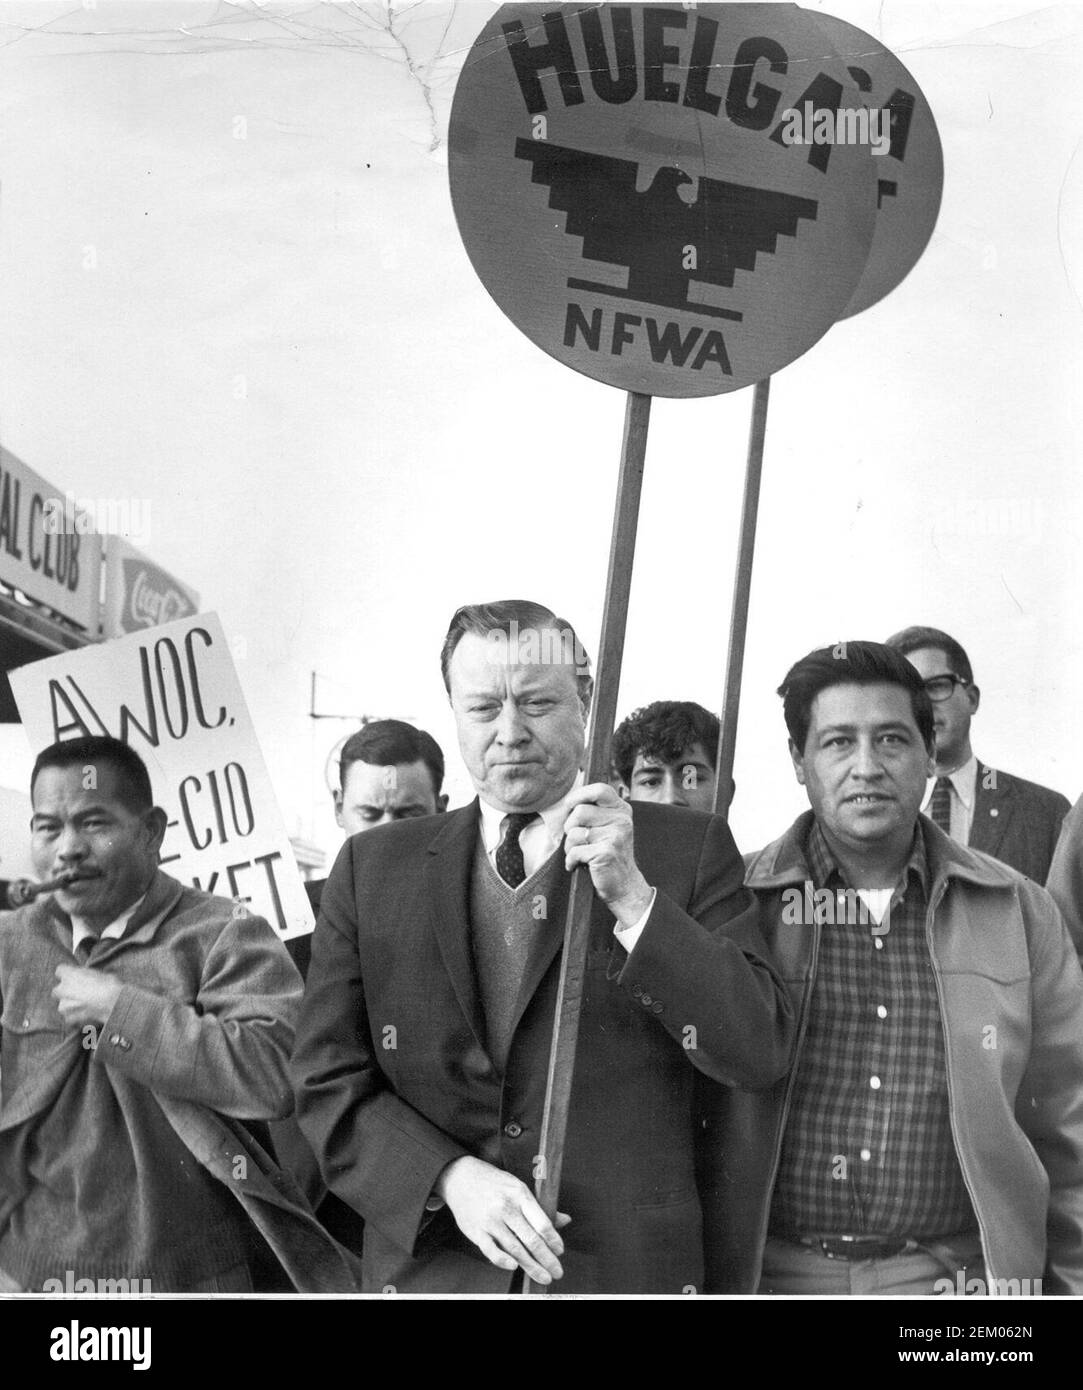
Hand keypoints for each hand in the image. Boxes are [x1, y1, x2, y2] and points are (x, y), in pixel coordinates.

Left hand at [52, 964, 121, 1027]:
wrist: (113, 1003)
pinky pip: (70, 1017)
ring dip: (71, 1005)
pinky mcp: (69, 1018)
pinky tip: (88, 1015)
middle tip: (81, 993)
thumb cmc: (110, 985)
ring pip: (63, 1005)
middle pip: (58, 990)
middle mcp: (62, 989)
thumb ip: (86, 976)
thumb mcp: (99, 973)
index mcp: (69, 974)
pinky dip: (76, 1017)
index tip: (75, 976)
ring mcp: (64, 1005)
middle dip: (66, 992)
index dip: (68, 974)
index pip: (60, 971)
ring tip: (86, 1006)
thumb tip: (87, 978)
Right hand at [434, 1155, 570, 1284]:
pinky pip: (491, 1251)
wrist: (461, 1176)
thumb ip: (539, 1207)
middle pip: (531, 1239)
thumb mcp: (518, 1187)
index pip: (541, 1222)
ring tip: (543, 1277)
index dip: (553, 1240)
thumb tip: (565, 1220)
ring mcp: (490, 1221)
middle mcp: (506, 1208)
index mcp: (519, 1194)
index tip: (560, 1251)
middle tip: (557, 1273)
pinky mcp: (476, 1231)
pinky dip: (503, 1261)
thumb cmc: (494, 1183)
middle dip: (547, 1259)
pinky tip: (514, 1267)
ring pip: (514, 1249)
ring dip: (531, 1266)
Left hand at [563, 783, 652, 927]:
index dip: (580, 795)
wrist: (624, 886)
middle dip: (570, 827)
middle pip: (580, 811)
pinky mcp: (606, 853)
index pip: (599, 790)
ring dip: (570, 847)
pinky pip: (574, 851)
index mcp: (622, 810)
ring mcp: (615, 836)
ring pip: (574, 833)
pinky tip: (579, 865)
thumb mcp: (609, 827)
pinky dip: (571, 861)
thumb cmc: (610, 855)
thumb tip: (567, 802)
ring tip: (581, 854)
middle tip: (578, 840)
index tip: (570, 806)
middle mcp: (621, 820)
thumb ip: (595, 812)